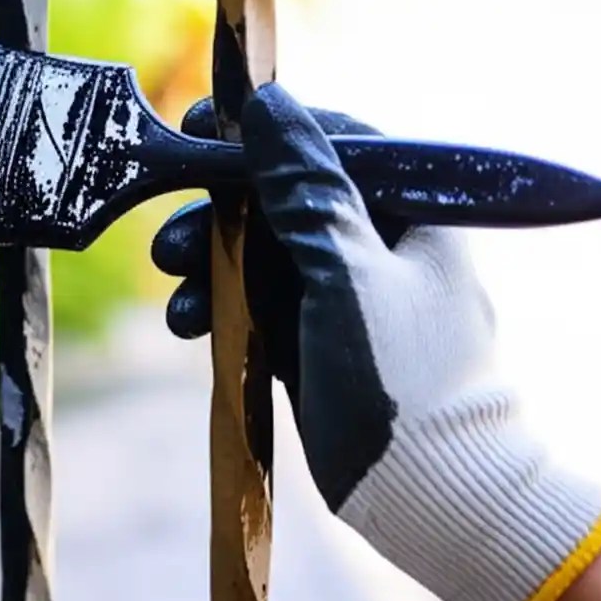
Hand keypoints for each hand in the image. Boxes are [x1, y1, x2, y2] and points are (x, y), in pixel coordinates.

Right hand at [153, 84, 600, 600]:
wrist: (432, 496)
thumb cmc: (403, 378)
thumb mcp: (347, 273)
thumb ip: (306, 190)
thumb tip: (268, 104)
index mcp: (410, 212)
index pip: (334, 141)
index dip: (265, 128)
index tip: (199, 122)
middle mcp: (377, 243)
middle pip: (283, 197)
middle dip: (220, 209)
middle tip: (168, 224)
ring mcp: (344, 293)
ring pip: (262, 250)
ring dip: (210, 260)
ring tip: (170, 279)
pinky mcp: (315, 339)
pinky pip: (257, 301)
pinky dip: (219, 305)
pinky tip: (187, 322)